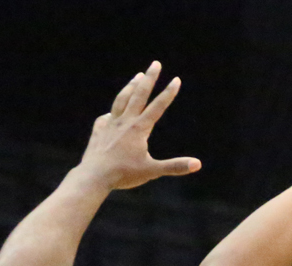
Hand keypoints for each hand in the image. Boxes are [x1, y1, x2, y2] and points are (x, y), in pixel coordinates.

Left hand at [80, 62, 200, 190]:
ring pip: (122, 100)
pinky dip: (112, 113)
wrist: (93, 176)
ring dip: (131, 87)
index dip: (168, 93)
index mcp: (139, 128)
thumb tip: (198, 164)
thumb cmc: (124, 175)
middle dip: (149, 78)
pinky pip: (106, 118)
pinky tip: (112, 113)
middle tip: (156, 63)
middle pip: (138, 94)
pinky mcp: (99, 131)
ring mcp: (110, 124)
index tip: (176, 79)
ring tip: (137, 76)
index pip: (157, 106)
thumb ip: (175, 166)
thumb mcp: (152, 171)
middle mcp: (125, 122)